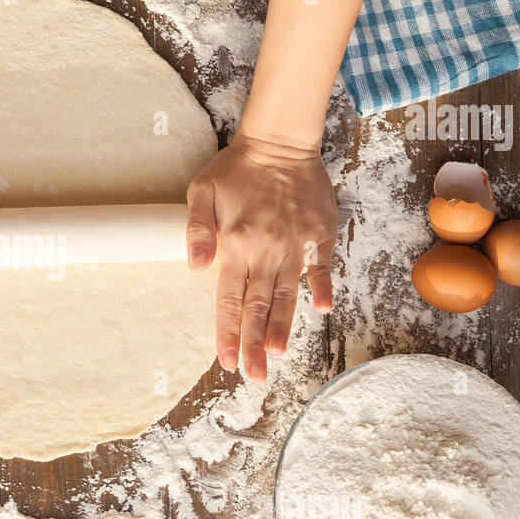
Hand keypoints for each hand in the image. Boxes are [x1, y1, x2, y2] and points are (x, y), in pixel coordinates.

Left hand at [185, 133, 336, 382]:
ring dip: (282, 327)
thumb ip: (196, 231)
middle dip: (254, 345)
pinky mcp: (320, 236)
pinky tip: (323, 310)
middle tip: (255, 376)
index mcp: (235, 244)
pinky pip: (321, 268)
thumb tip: (196, 268)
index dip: (227, 333)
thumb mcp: (200, 191)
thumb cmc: (236, 169)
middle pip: (258, 307)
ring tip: (278, 355)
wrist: (280, 142)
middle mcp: (266, 251)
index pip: (229, 300)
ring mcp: (295, 245)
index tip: (227, 361)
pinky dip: (321, 288)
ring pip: (288, 295)